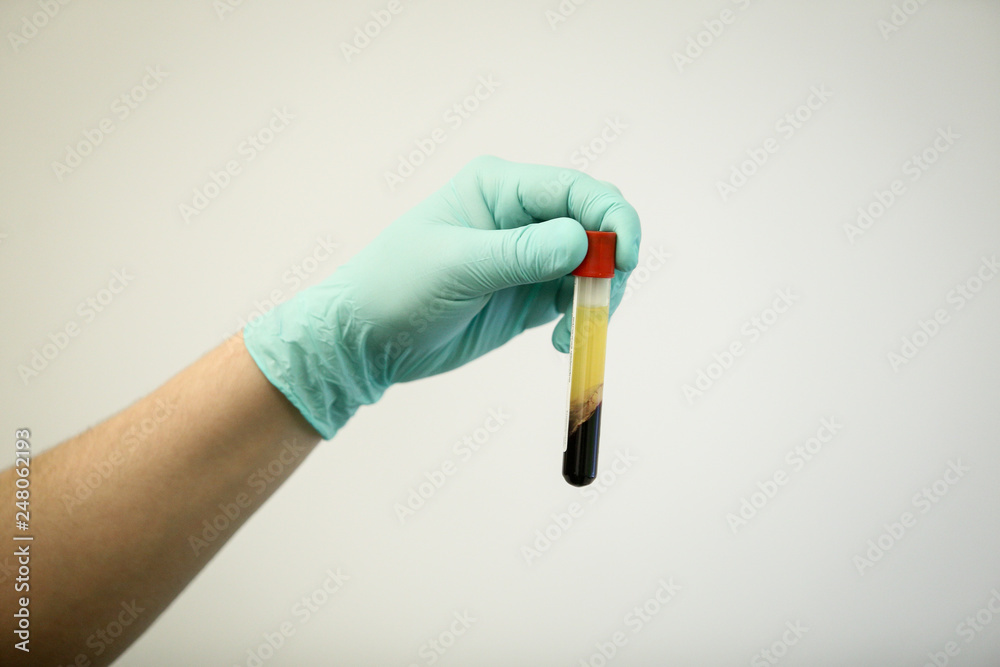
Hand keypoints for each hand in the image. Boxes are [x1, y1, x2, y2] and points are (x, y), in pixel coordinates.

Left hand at [243, 156, 641, 437]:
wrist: (364, 339)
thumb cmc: (396, 286)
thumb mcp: (457, 266)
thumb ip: (522, 253)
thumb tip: (585, 241)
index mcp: (500, 187)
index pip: (575, 190)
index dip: (611, 217)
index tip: (625, 258)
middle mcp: (520, 215)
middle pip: (595, 225)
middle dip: (611, 262)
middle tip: (601, 304)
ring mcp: (527, 256)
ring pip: (592, 266)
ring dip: (599, 297)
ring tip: (574, 332)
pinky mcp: (527, 295)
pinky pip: (574, 299)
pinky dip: (581, 319)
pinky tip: (561, 342)